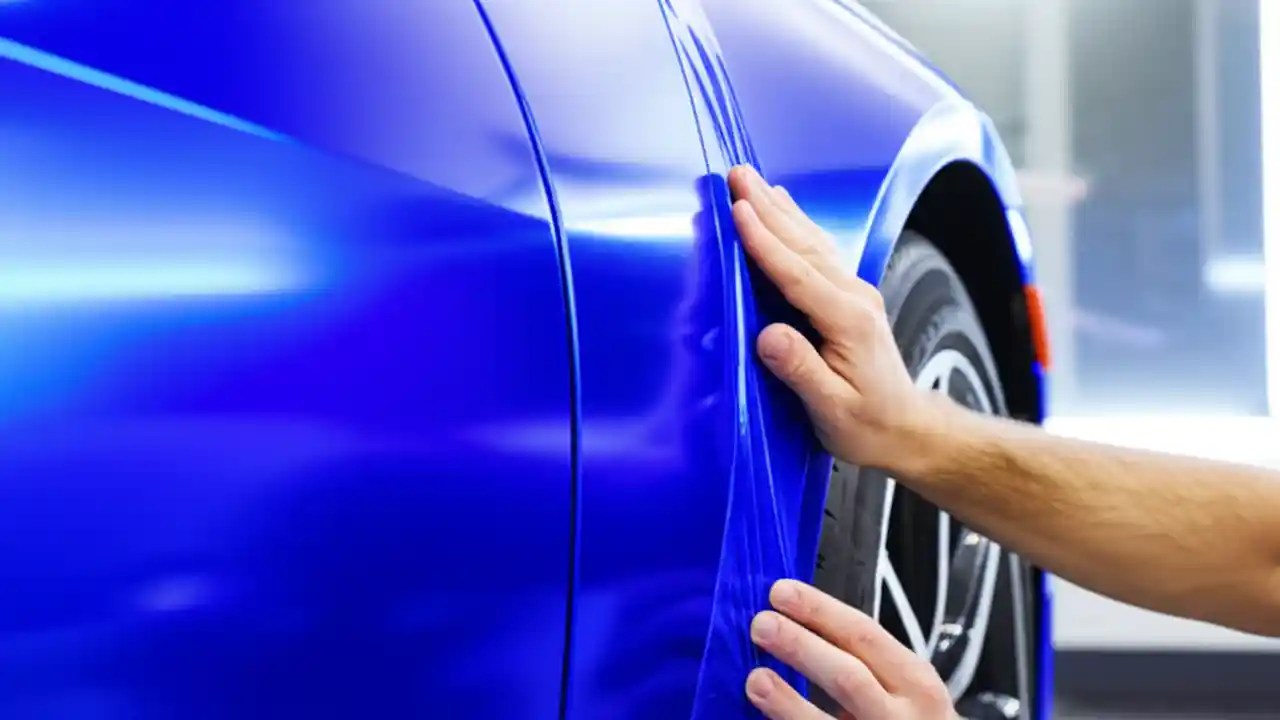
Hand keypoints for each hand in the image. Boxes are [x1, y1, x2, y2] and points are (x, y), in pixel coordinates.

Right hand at [727, 164, 947, 471]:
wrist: (907, 429)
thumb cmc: (867, 426)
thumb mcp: (832, 409)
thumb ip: (800, 370)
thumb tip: (767, 337)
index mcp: (847, 321)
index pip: (797, 274)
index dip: (765, 242)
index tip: (737, 210)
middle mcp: (853, 297)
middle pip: (803, 244)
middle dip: (766, 207)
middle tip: (735, 173)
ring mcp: (853, 292)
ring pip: (810, 240)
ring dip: (778, 207)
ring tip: (750, 179)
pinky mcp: (848, 296)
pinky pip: (816, 251)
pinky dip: (794, 224)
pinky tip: (782, 207)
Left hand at [747, 580, 956, 719]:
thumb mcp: (902, 688)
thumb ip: (861, 661)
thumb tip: (794, 624)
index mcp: (915, 682)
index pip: (864, 635)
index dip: (819, 610)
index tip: (780, 591)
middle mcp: (900, 717)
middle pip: (847, 677)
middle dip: (801, 647)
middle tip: (761, 624)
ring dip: (788, 701)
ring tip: (756, 680)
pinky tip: (764, 716)